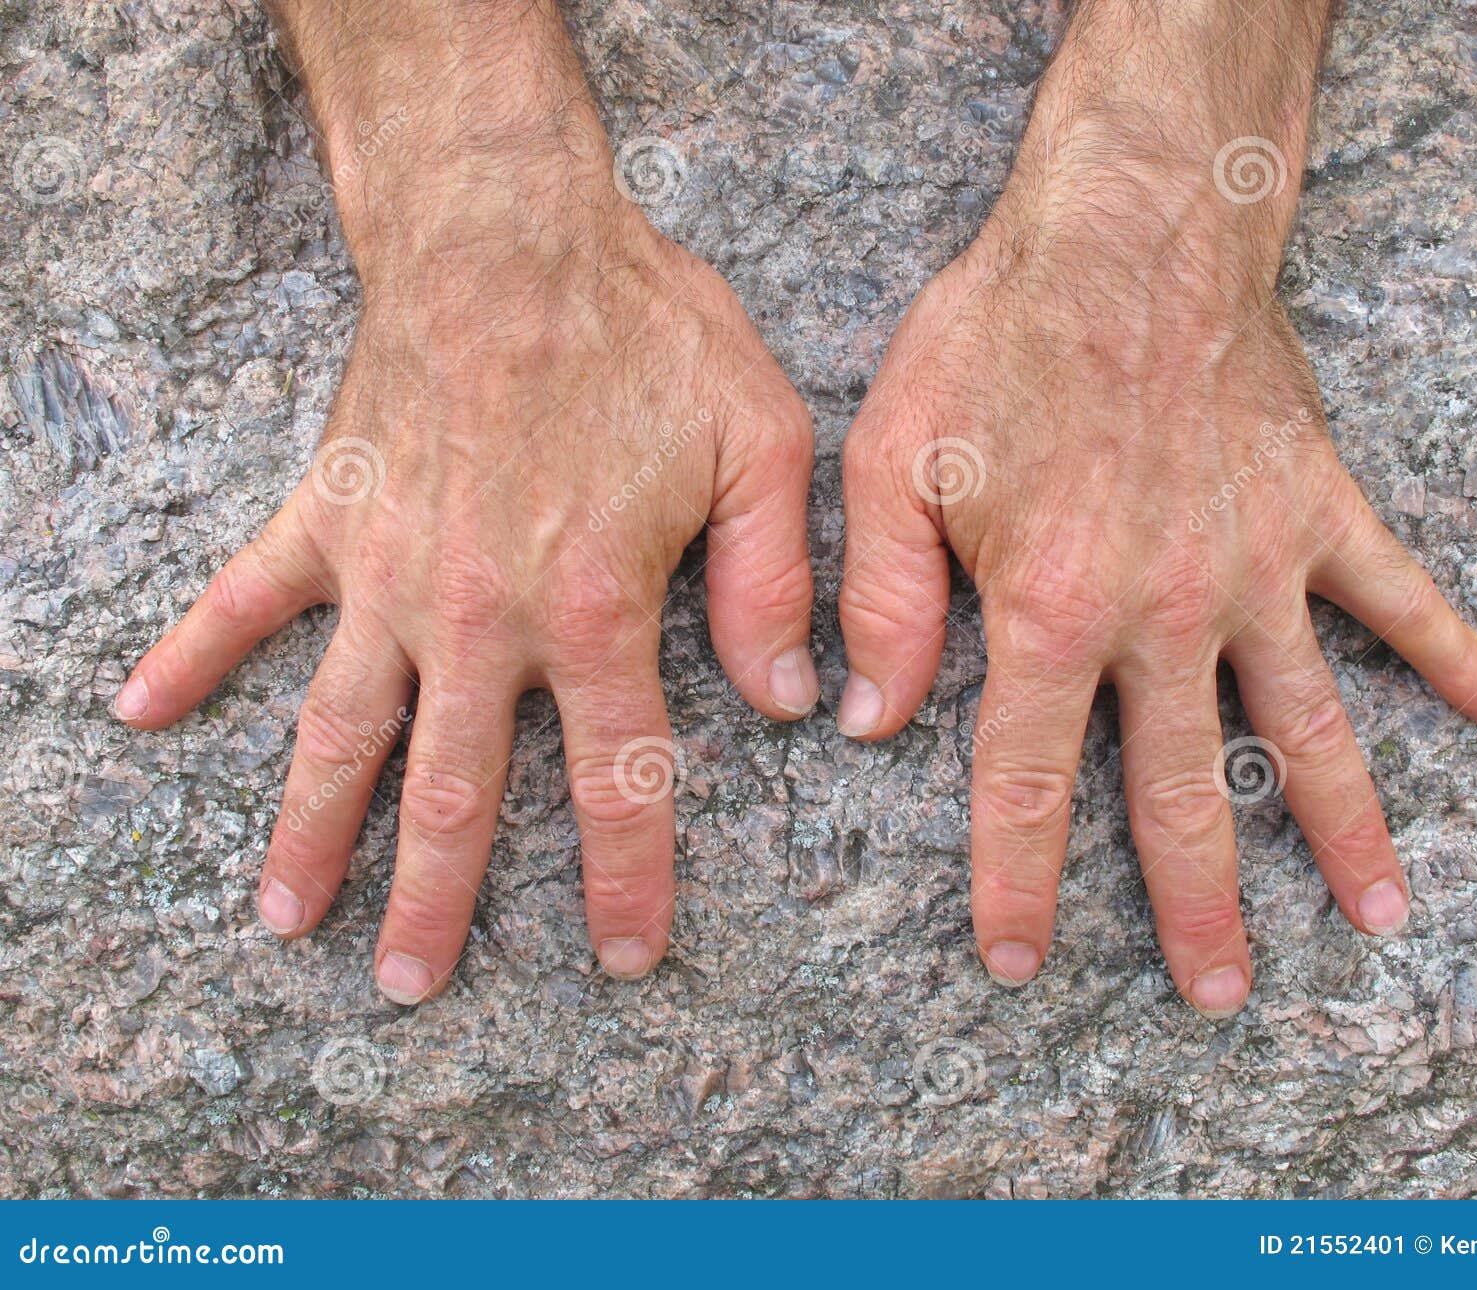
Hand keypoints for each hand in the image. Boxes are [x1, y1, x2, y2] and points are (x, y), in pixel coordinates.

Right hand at [113, 1, 815, 1001]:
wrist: (511, 231)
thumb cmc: (644, 329)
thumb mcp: (759, 440)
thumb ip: (772, 583)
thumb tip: (790, 701)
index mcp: (594, 607)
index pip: (619, 780)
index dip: (625, 879)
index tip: (620, 959)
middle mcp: (481, 615)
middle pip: (454, 792)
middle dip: (434, 901)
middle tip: (408, 987)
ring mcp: (392, 573)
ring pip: (341, 730)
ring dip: (313, 830)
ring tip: (286, 918)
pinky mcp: (330, 517)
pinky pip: (245, 597)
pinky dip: (191, 653)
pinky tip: (138, 712)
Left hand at [836, 0, 1476, 1013]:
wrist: (1126, 230)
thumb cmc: (996, 339)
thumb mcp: (893, 462)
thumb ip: (886, 605)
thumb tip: (869, 721)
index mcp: (1051, 615)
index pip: (1028, 786)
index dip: (1018, 884)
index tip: (1018, 964)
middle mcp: (1166, 617)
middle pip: (1182, 794)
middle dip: (1197, 906)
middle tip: (1218, 997)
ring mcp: (1257, 570)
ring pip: (1309, 728)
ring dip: (1345, 830)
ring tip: (1377, 920)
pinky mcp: (1319, 513)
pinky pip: (1400, 598)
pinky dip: (1455, 653)